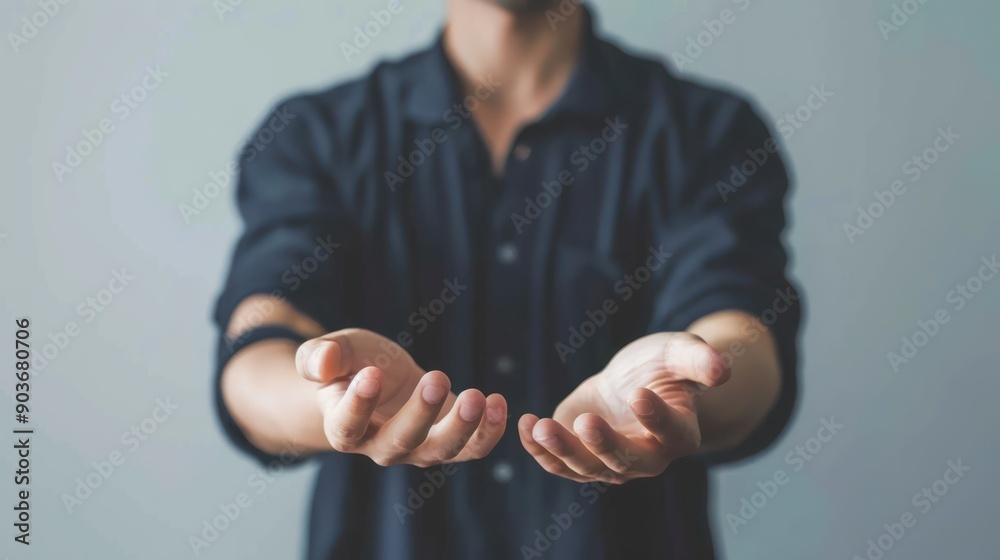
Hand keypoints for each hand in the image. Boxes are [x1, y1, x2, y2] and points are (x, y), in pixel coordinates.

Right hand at [296, 328, 506, 466]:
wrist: (380, 378)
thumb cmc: (352, 363)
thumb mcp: (337, 350)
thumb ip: (320, 355)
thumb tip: (321, 363)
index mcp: (342, 426)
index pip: (346, 426)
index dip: (358, 405)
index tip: (372, 374)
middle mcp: (380, 446)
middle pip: (399, 441)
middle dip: (420, 412)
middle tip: (436, 376)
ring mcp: (417, 449)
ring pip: (440, 450)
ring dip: (462, 427)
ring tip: (476, 396)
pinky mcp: (449, 442)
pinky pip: (472, 449)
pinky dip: (489, 432)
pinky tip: (498, 403)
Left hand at [519, 332, 728, 483]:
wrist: (631, 380)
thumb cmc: (661, 365)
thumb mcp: (680, 352)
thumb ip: (699, 360)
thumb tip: (723, 369)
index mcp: (680, 434)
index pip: (671, 432)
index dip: (657, 418)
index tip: (640, 395)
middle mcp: (647, 458)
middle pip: (626, 460)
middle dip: (604, 445)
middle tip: (586, 421)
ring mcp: (610, 464)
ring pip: (585, 466)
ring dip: (561, 450)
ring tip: (539, 427)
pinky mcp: (578, 457)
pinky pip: (557, 462)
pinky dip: (538, 449)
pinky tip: (524, 425)